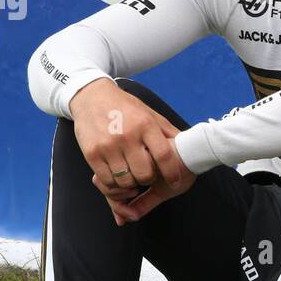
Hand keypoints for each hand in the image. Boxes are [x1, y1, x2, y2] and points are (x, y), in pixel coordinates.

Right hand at [70, 78, 191, 222]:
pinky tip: (117, 174)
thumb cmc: (125, 107)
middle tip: (147, 176)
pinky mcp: (91, 153)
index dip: (172, 173)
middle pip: (145, 174)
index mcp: (145, 125)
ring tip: (131, 174)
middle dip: (149, 180)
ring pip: (126, 180)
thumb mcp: (149, 114)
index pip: (164, 156)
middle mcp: (127, 136)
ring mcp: (108, 146)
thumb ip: (167, 132)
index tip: (176, 181)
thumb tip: (189, 145)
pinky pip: (107, 179)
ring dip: (131, 183)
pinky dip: (114, 182)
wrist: (91, 97)